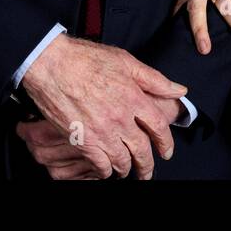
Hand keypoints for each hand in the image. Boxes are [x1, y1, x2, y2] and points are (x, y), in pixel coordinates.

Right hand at [20, 34, 186, 179]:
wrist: (51, 65)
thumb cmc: (85, 59)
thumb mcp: (126, 61)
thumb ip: (154, 79)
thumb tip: (178, 90)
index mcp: (133, 98)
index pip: (158, 126)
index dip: (166, 141)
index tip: (166, 150)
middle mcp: (120, 118)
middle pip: (142, 150)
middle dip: (148, 165)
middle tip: (148, 171)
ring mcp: (100, 132)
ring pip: (121, 161)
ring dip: (127, 170)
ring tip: (128, 172)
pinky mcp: (82, 140)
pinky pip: (99, 165)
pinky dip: (105, 171)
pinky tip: (107, 170)